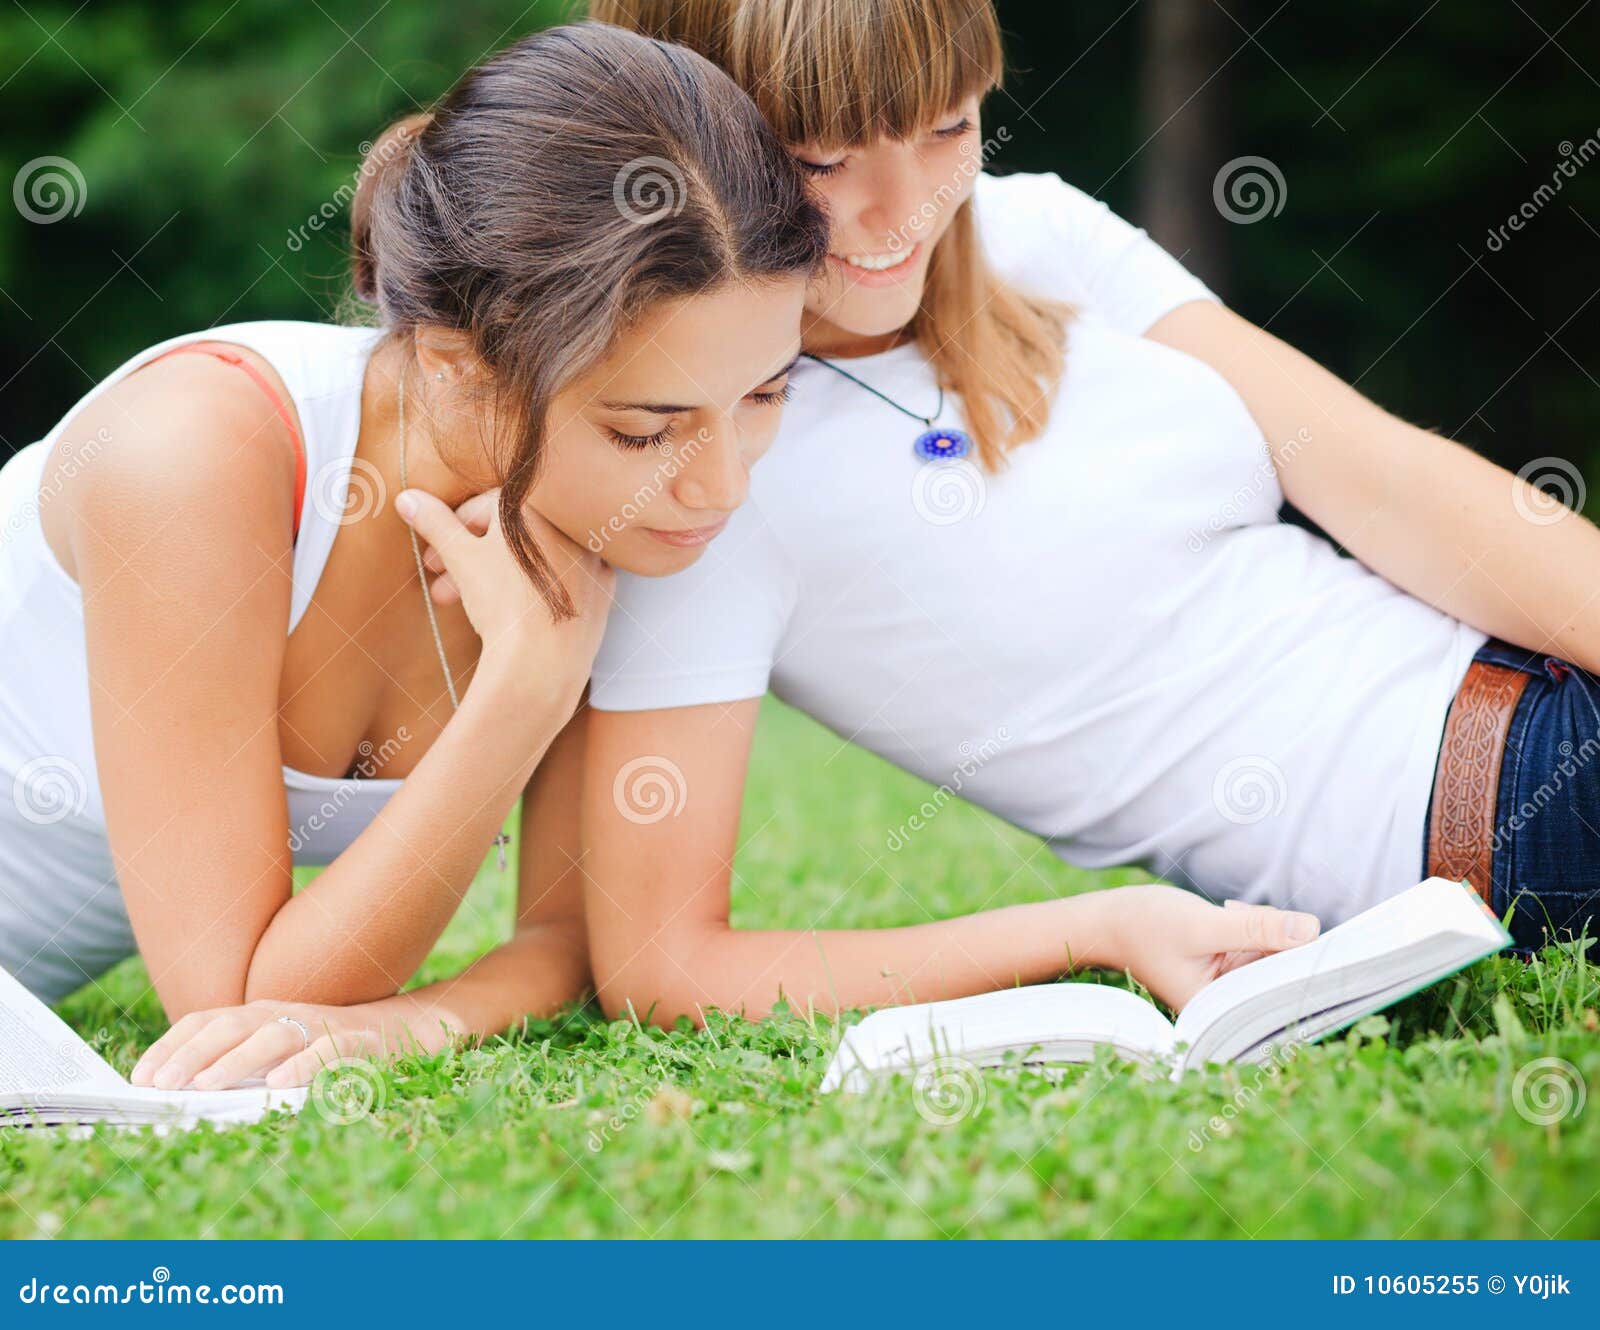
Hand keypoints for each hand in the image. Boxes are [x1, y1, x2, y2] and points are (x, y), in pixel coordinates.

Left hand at [129, 1000, 452, 1090]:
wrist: (409, 1028)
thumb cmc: (331, 1048)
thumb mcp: (280, 1050)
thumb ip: (242, 1063)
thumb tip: (185, 1092)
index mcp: (263, 1013)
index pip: (208, 1020)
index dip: (173, 1044)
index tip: (142, 1076)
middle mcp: (288, 1013)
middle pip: (232, 1024)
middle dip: (191, 1053)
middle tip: (162, 1084)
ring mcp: (324, 1025)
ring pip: (274, 1035)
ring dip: (236, 1060)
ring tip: (206, 1086)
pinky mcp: (361, 1043)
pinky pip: (329, 1052)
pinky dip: (302, 1066)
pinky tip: (278, 1085)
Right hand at [396, 487, 613, 701]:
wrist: (544, 663)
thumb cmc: (502, 603)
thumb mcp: (461, 557)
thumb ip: (435, 523)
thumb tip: (408, 497)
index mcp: (540, 503)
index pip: (484, 507)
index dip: (451, 532)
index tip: (433, 560)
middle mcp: (572, 523)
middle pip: (510, 534)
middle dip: (469, 558)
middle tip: (440, 585)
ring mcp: (593, 556)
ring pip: (535, 557)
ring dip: (497, 574)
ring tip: (463, 605)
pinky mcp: (603, 589)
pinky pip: (563, 580)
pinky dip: (537, 589)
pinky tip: (513, 612)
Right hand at [1102, 884, 1321, 1011]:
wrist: (1108, 920)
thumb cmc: (1144, 926)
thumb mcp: (1203, 925)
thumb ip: (1257, 929)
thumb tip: (1313, 929)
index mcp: (1219, 1011)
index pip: (1279, 990)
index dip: (1304, 962)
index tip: (1319, 932)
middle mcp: (1226, 1004)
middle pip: (1280, 974)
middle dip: (1282, 941)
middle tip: (1262, 915)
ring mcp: (1227, 984)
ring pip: (1273, 957)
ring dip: (1266, 929)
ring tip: (1232, 912)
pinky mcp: (1225, 965)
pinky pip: (1258, 948)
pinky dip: (1255, 927)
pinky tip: (1232, 912)